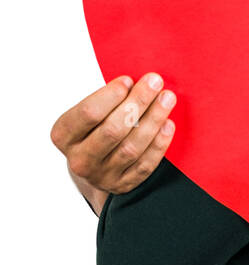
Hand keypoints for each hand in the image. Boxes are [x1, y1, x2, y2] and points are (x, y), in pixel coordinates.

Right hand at [51, 73, 176, 211]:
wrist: (95, 165)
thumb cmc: (94, 128)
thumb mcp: (88, 113)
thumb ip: (106, 99)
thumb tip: (135, 83)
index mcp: (64, 135)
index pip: (88, 114)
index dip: (110, 95)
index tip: (128, 80)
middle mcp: (79, 159)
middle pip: (112, 130)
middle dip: (137, 102)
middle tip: (155, 81)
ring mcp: (101, 176)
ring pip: (131, 148)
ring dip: (153, 120)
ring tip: (167, 98)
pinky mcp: (122, 185)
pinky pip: (144, 165)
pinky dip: (159, 144)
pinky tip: (167, 124)